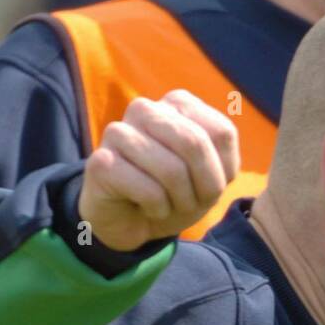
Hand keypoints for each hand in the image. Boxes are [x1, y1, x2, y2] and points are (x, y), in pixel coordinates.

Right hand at [78, 90, 239, 251]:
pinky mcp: (101, 162)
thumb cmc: (174, 194)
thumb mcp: (211, 178)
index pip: (221, 133)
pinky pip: (149, 190)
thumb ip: (222, 157)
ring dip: (179, 201)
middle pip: (195, 144)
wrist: (128, 222)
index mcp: (177, 103)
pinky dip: (158, 209)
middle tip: (190, 203)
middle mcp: (145, 109)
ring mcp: (118, 132)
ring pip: (172, 169)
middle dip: (203, 186)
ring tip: (167, 206)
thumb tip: (216, 140)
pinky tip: (146, 207)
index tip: (209, 188)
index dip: (222, 171)